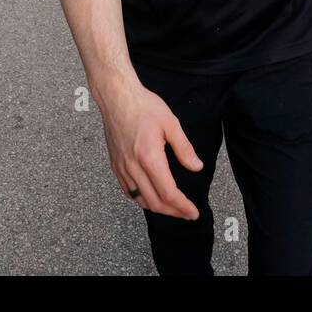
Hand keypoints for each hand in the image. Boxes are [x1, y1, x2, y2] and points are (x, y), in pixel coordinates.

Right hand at [100, 80, 202, 218]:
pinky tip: (150, 197)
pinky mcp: (115, 165)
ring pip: (140, 200)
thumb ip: (184, 149)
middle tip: (187, 213)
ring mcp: (122, 168)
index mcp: (150, 158)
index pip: (168, 193)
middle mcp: (133, 167)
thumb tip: (196, 167)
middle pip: (154, 202)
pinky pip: (128, 191)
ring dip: (157, 208)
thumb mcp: (171, 124)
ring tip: (172, 208)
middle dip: (173, 212)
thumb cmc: (145, 107)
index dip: (182, 206)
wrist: (117, 98)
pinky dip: (141, 199)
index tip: (193, 212)